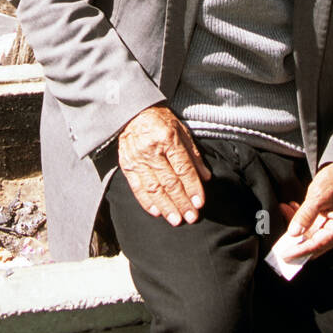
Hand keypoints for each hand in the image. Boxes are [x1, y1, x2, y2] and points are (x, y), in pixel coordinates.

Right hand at [118, 106, 210, 225]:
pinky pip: (136, 187)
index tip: (199, 203)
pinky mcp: (126, 165)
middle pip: (169, 181)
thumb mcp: (182, 131)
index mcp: (167, 138)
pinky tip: (157, 212)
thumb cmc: (161, 122)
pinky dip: (146, 202)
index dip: (192, 187)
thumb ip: (194, 155)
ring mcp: (137, 158)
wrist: (133, 112)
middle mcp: (151, 149)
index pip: (183, 168)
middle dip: (182, 202)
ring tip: (176, 220)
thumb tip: (206, 178)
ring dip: (166, 206)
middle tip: (191, 217)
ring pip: (153, 188)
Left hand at [283, 162, 332, 259]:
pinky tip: (289, 207)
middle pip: (314, 244)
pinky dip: (298, 218)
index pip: (318, 244)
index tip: (286, 255)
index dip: (301, 251)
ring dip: (294, 226)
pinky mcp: (325, 222)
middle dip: (295, 242)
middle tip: (279, 244)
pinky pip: (309, 225)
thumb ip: (306, 214)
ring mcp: (331, 227)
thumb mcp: (319, 195)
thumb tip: (294, 232)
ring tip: (284, 210)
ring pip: (309, 234)